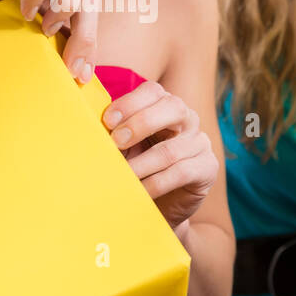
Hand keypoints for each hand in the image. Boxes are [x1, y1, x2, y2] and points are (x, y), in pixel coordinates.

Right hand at [0, 0, 98, 81]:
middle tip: (70, 62)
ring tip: (45, 28)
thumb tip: (77, 70)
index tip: (82, 73)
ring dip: (64, 2)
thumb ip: (49, 32)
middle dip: (85, 29)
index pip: (90, 1)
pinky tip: (24, 12)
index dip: (91, 37)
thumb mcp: (23, 21)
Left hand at [102, 80, 216, 227]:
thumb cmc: (139, 167)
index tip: (108, 121)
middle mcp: (187, 119)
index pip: (153, 91)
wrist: (161, 204)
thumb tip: (88, 125)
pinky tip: (140, 191)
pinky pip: (181, 172)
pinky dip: (155, 183)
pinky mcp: (208, 167)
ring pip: (171, 148)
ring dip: (141, 164)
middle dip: (140, 123)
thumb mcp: (126, 145)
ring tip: (122, 174)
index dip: (130, 103)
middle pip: (172, 107)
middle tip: (116, 142)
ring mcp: (200, 142)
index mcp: (165, 105)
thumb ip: (115, 132)